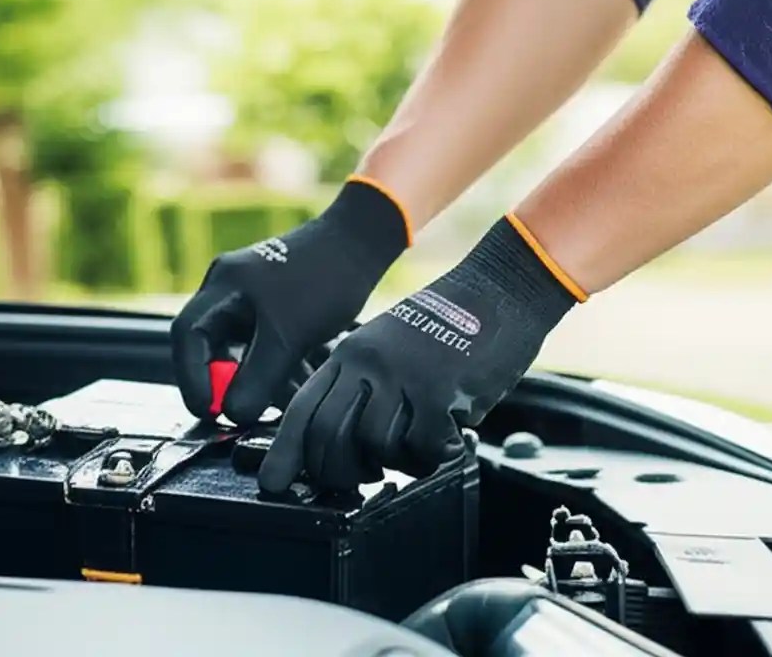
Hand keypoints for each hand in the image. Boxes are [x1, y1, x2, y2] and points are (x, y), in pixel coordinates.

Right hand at [171, 178, 409, 425]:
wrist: (363, 242)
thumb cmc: (325, 277)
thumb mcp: (289, 335)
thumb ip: (258, 377)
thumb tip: (233, 414)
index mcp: (223, 286)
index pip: (186, 336)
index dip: (192, 378)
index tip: (208, 411)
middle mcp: (230, 290)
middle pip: (210, 346)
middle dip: (226, 383)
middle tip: (241, 415)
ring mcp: (253, 298)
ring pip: (242, 350)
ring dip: (259, 379)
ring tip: (285, 401)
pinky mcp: (277, 307)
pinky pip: (265, 344)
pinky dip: (278, 367)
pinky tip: (301, 384)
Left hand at [258, 216, 578, 492]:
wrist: (498, 288)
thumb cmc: (446, 325)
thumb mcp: (386, 343)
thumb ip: (362, 383)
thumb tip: (343, 438)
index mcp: (350, 354)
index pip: (303, 408)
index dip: (285, 452)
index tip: (273, 482)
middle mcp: (368, 364)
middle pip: (328, 435)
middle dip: (335, 472)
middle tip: (356, 480)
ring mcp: (402, 375)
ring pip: (373, 445)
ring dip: (389, 464)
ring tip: (409, 454)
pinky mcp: (440, 389)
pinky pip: (420, 446)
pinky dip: (429, 458)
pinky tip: (444, 444)